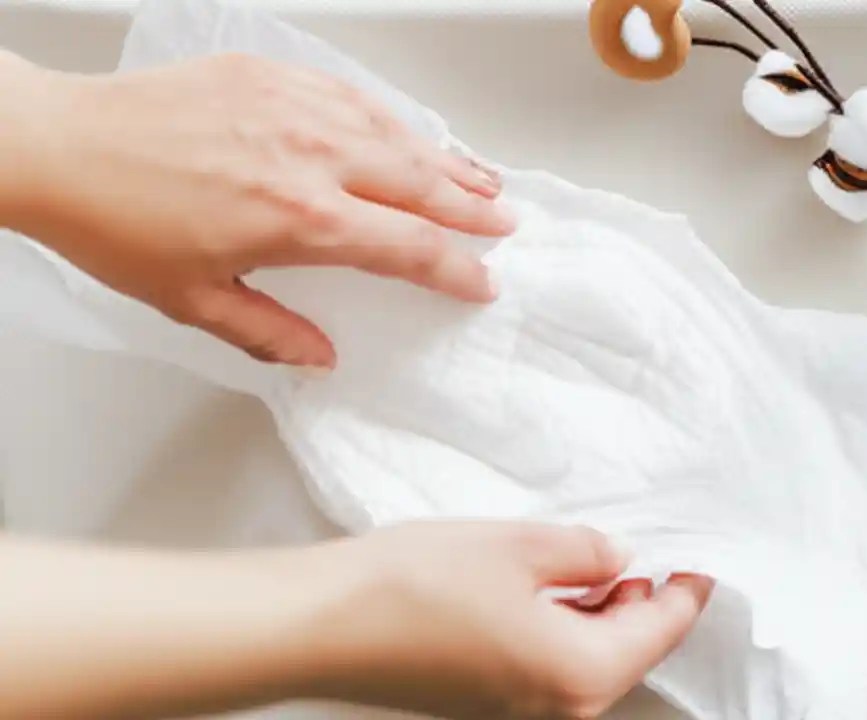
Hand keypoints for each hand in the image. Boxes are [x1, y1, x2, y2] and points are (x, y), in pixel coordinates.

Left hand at [5, 52, 513, 369]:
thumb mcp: (193, 300)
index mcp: (300, 220)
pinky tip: (410, 137)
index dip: (455, 270)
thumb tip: (320, 358)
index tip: (481, 284)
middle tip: (506, 225)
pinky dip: (395, 122)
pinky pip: (356, 98)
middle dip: (472, 209)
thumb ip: (268, 333)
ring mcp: (295, 108)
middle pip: (422, 186)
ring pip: (399, 136)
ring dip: (447, 163)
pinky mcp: (273, 76)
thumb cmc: (116, 224)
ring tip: (482, 181)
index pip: (409, 248)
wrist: (62, 147)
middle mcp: (312, 157)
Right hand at [311, 522, 713, 718]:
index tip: (701, 558)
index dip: (686, 589)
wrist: (321, 626)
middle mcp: (558, 709)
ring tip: (602, 562)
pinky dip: (565, 628)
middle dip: (646, 602)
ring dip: (603, 614)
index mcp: (582, 674)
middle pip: (628, 652)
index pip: (661, 629)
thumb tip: (619, 559)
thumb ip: (587, 553)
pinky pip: (549, 666)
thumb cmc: (420, 584)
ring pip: (587, 660)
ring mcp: (517, 712)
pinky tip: (552, 588)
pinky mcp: (482, 704)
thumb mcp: (521, 546)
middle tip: (651, 550)